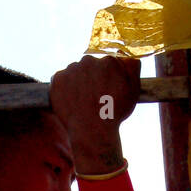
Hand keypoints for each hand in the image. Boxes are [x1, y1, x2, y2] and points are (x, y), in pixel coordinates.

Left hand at [50, 54, 139, 173]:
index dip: (107, 78)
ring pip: (74, 72)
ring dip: (77, 82)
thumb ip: (132, 68)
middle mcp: (88, 61)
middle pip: (90, 66)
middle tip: (94, 97)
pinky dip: (64, 88)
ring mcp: (71, 69)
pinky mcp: (57, 79)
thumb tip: (127, 57)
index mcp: (108, 61)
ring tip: (82, 102)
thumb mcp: (133, 91)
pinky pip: (61, 79)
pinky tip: (72, 102)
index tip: (106, 91)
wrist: (92, 133)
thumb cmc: (114, 114)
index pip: (106, 64)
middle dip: (91, 78)